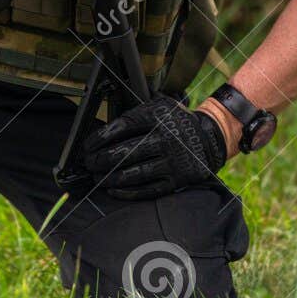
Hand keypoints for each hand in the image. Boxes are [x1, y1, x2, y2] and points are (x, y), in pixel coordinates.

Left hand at [82, 94, 227, 199]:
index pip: (123, 127)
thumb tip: (104, 123)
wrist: (208, 139)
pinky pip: (148, 189)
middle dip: (102, 160)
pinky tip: (114, 190)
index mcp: (158, 117)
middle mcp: (165, 138)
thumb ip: (136, 111)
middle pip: (126, 152)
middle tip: (89, 163)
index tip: (88, 145)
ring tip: (97, 177)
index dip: (101, 137)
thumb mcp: (160, 105)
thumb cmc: (175, 122)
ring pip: (135, 173)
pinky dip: (128, 192)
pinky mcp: (176, 179)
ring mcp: (172, 160)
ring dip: (111, 177)